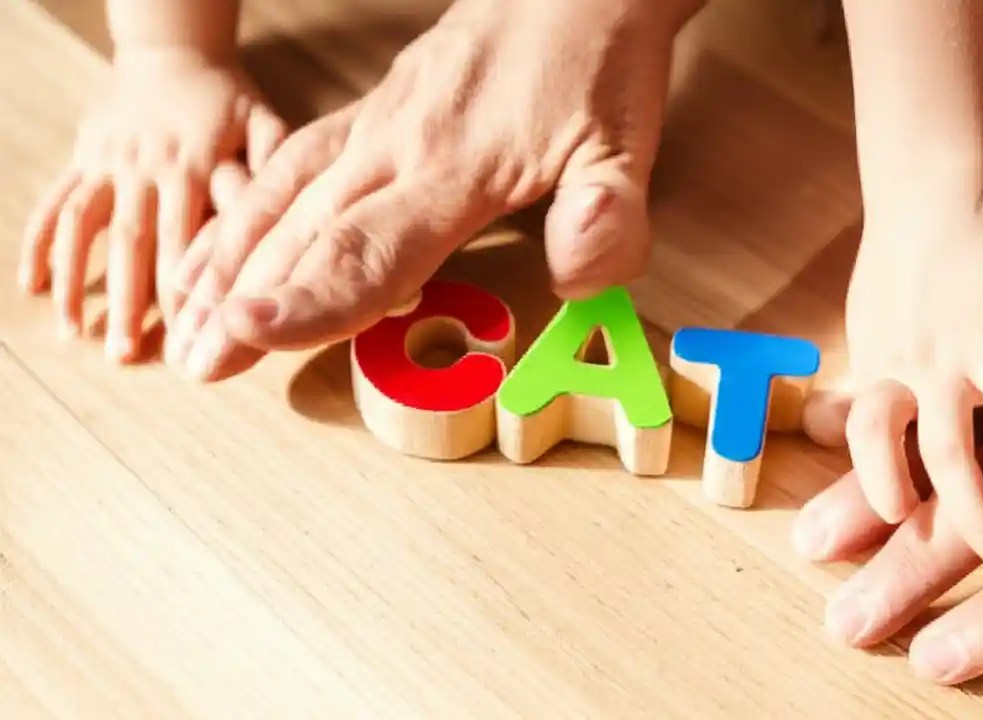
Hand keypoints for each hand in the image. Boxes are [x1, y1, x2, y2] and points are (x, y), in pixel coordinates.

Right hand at [17, 46, 284, 361]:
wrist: (172, 49)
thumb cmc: (228, 96)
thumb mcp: (263, 120)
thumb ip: (272, 166)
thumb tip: (288, 217)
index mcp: (190, 165)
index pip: (185, 240)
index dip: (183, 291)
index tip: (186, 337)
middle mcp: (143, 168)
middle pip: (131, 243)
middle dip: (127, 302)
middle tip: (127, 355)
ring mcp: (106, 164)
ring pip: (83, 228)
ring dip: (75, 281)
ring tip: (76, 335)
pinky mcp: (82, 159)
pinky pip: (53, 203)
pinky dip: (37, 244)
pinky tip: (32, 287)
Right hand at [165, 0, 700, 381]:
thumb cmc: (596, 67)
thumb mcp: (626, 149)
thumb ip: (605, 219)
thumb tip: (572, 280)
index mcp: (458, 165)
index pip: (371, 246)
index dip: (311, 299)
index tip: (248, 334)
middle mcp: (399, 145)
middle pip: (306, 230)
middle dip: (245, 302)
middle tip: (194, 362)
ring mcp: (377, 124)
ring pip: (285, 194)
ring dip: (231, 258)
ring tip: (186, 317)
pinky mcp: (373, 111)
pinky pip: (295, 161)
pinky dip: (249, 206)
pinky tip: (225, 240)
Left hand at [802, 197, 982, 584]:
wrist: (933, 194)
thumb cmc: (899, 265)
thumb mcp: (863, 330)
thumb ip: (852, 385)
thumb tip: (811, 429)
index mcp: (868, 374)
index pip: (857, 449)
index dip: (859, 501)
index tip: (846, 553)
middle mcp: (899, 375)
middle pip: (889, 463)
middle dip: (900, 529)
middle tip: (905, 591)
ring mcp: (951, 360)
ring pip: (951, 452)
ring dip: (976, 517)